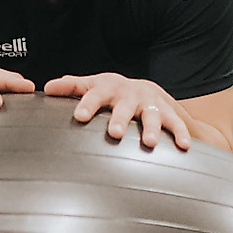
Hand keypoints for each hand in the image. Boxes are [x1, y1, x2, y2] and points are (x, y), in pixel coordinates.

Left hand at [43, 73, 190, 150]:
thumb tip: (47, 89)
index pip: (93, 94)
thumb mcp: (92, 86)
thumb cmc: (112, 93)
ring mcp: (149, 103)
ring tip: (149, 143)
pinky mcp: (167, 112)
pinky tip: (184, 147)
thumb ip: (71, 87)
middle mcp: (129, 94)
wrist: (147, 90)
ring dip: (150, 129)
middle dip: (120, 119)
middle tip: (115, 133)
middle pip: (123, 107)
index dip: (87, 105)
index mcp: (107, 87)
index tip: (80, 117)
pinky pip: (175, 123)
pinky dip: (181, 134)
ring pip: (150, 116)